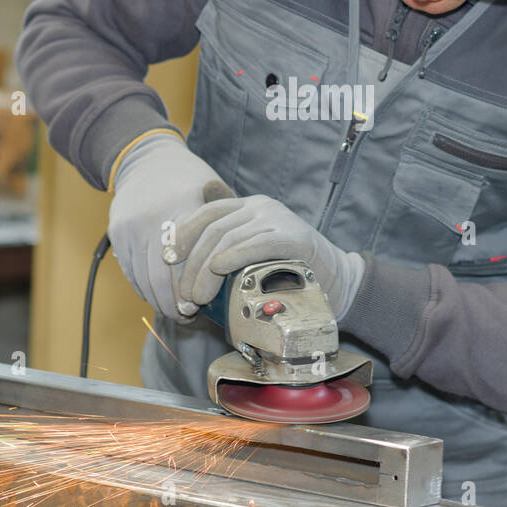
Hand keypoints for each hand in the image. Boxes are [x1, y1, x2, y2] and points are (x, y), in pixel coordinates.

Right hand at [107, 132, 227, 323]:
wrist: (147, 159)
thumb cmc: (190, 181)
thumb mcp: (212, 196)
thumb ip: (224, 227)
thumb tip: (243, 268)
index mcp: (181, 208)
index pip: (187, 263)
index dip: (193, 291)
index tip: (203, 309)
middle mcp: (152, 218)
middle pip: (161, 277)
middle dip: (174, 304)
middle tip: (189, 317)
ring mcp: (130, 226)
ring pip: (143, 279)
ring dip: (158, 301)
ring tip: (176, 313)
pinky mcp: (117, 233)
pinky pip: (131, 271)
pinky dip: (144, 288)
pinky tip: (158, 297)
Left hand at [165, 195, 365, 318]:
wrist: (339, 283)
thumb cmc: (290, 278)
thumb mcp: (253, 262)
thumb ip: (227, 258)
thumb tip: (185, 277)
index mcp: (251, 209)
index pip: (208, 212)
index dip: (184, 233)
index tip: (167, 258)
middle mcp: (262, 208)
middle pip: (214, 229)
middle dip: (191, 264)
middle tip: (184, 296)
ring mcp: (279, 219)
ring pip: (229, 237)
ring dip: (205, 270)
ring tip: (197, 299)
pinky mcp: (294, 237)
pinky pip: (256, 243)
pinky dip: (233, 256)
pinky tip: (218, 270)